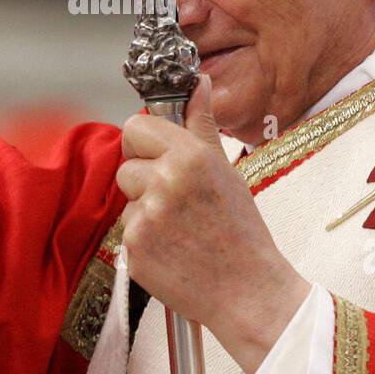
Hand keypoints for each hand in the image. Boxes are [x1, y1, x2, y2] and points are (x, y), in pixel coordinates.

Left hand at [116, 75, 309, 373]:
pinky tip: (173, 249)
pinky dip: (145, 239)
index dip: (145, 142)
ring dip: (144, 209)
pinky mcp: (134, 248)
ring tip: (179, 227)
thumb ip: (203, 124)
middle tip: (175, 198)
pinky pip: (127, 230)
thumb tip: (199, 83)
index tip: (157, 155)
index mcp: (190, 156)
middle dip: (143, 177)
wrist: (248, 291)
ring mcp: (146, 216)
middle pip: (126, 163)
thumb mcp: (226, 170)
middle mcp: (165, 181)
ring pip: (127, 198)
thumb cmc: (241, 231)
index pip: (135, 126)